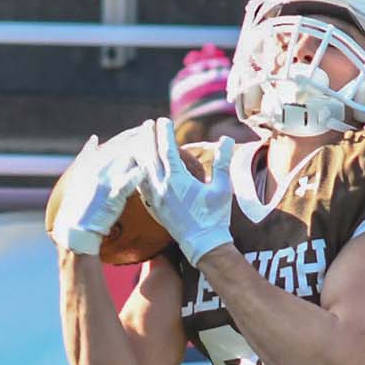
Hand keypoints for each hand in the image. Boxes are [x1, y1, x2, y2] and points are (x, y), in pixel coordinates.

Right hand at [49, 131, 148, 254]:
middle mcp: (98, 167)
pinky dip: (134, 176)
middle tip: (154, 126)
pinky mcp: (110, 196)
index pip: (116, 143)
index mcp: (93, 161)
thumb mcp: (80, 174)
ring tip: (157, 141)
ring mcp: (104, 181)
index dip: (131, 133)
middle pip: (123, 147)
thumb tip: (94, 138)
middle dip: (140, 135)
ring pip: (125, 161)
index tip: (145, 125)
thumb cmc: (79, 201)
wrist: (74, 226)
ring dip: (141, 150)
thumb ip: (87, 155)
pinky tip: (145, 169)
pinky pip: (125, 184)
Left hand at [139, 119, 235, 263]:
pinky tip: (137, 170)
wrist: (203, 244)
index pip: (167, 150)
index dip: (164, 133)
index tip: (162, 120)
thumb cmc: (215, 217)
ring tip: (138, 142)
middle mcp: (162, 187)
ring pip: (142, 171)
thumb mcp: (223, 188)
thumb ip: (223, 162)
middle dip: (148, 138)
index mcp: (178, 180)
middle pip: (150, 156)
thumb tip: (226, 140)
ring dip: (140, 154)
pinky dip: (137, 175)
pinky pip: (141, 187)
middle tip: (147, 124)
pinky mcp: (154, 208)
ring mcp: (156, 199)